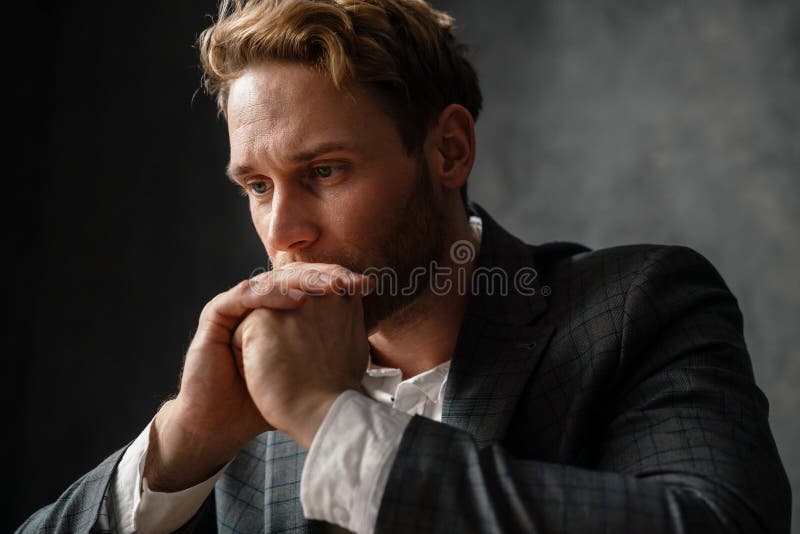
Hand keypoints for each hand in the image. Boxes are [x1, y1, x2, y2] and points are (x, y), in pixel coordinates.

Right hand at [145, 264, 368, 490]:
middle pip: (293, 275)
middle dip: (324, 274)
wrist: (226, 424)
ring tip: (330, 286)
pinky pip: (244, 295)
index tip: (367, 285)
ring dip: (303, 281)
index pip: (310, 282)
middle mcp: (258, 302)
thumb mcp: (306, 369)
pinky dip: (271, 295)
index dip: (337, 280)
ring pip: (271, 280)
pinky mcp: (216, 315)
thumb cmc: (267, 401)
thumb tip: (366, 336)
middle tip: (351, 279)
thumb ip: (326, 347)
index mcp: (278, 309)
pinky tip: (298, 302)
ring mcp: (236, 306)